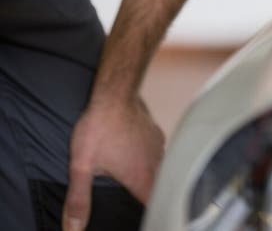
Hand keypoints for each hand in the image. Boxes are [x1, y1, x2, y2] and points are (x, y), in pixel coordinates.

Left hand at [62, 94, 164, 230]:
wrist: (114, 92)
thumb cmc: (99, 127)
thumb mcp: (82, 166)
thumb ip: (78, 200)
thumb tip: (72, 229)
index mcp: (140, 177)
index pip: (154, 206)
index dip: (151, 215)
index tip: (145, 217)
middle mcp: (155, 163)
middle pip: (158, 188)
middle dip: (149, 195)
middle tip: (134, 197)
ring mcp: (158, 145)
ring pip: (160, 169)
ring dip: (150, 175)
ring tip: (136, 178)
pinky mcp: (156, 131)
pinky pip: (157, 151)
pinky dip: (149, 157)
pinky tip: (136, 154)